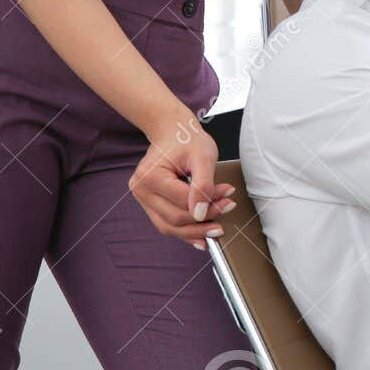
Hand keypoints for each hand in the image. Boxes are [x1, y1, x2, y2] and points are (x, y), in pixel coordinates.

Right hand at [128, 108, 235, 249]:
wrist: (173, 132)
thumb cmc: (187, 140)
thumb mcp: (203, 156)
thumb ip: (203, 185)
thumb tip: (202, 214)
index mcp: (150, 176)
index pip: (182, 201)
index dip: (208, 203)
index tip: (228, 195)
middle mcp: (140, 189)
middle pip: (174, 218)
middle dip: (204, 219)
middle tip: (227, 208)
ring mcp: (142, 199)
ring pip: (168, 227)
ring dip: (195, 231)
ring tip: (217, 229)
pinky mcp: (150, 204)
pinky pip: (166, 223)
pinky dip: (185, 231)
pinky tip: (201, 237)